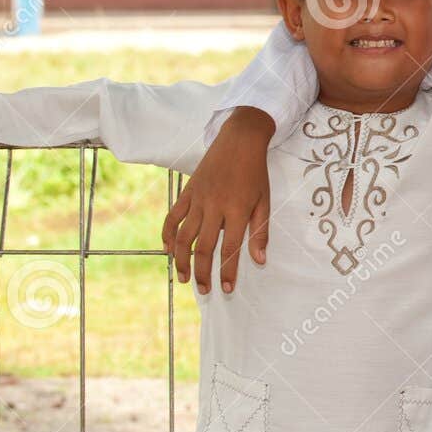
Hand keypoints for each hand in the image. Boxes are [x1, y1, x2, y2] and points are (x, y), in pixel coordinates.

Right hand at [161, 108, 273, 293]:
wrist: (239, 140)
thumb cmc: (255, 173)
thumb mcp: (264, 202)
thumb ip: (260, 232)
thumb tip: (260, 261)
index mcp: (237, 210)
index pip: (230, 249)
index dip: (228, 271)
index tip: (227, 288)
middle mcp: (214, 207)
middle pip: (203, 247)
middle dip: (203, 272)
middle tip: (203, 290)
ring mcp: (197, 199)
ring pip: (183, 236)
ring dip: (181, 259)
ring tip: (184, 277)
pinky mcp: (187, 192)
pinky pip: (172, 217)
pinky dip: (166, 234)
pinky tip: (166, 250)